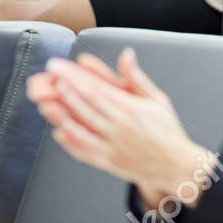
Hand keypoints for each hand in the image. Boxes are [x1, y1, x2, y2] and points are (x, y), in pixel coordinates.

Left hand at [29, 50, 207, 211]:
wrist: (176, 166)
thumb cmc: (166, 130)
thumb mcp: (157, 99)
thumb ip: (136, 78)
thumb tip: (126, 55)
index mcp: (131, 110)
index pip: (97, 89)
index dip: (74, 77)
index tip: (59, 67)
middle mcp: (120, 128)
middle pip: (86, 106)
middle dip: (63, 89)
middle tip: (47, 78)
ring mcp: (113, 147)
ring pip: (82, 129)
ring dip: (62, 115)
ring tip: (46, 102)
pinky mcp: (109, 162)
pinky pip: (85, 151)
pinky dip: (71, 142)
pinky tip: (58, 131)